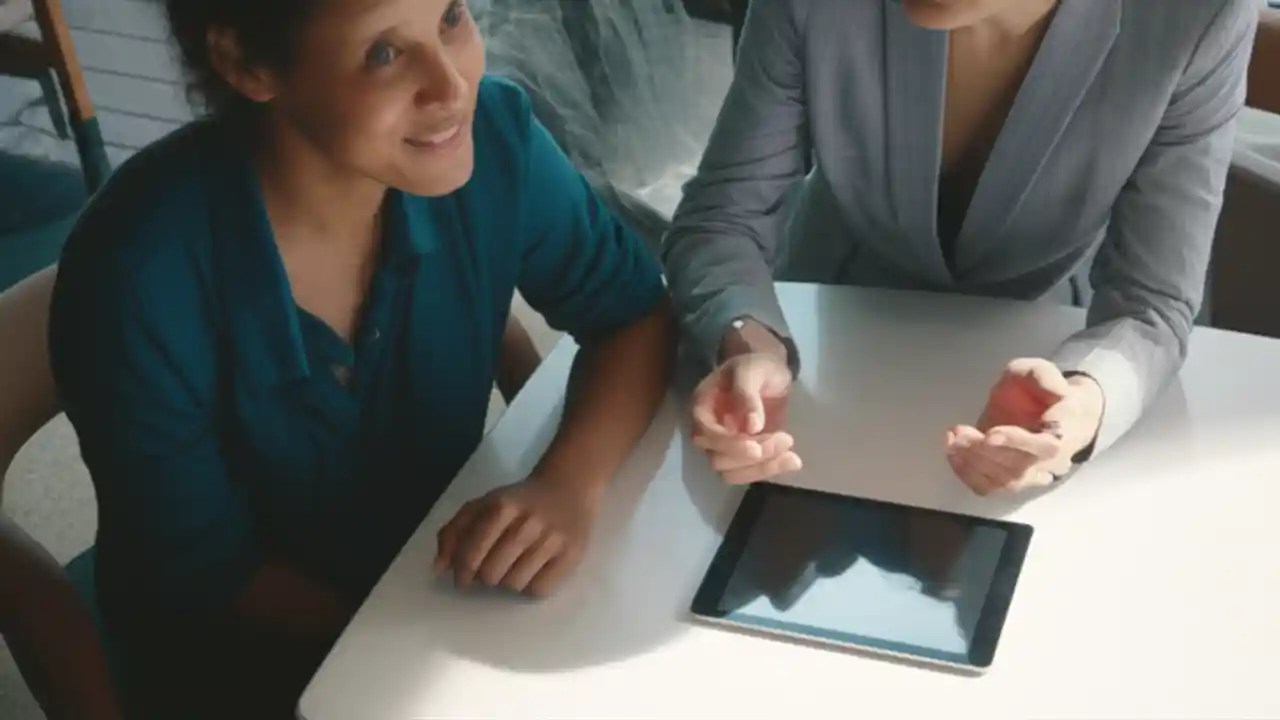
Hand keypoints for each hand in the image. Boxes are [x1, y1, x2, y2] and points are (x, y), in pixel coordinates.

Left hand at [434, 476, 600, 596]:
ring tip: (514, 566)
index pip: (471, 555)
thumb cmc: (518, 501)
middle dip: (485, 577)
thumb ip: (454, 532)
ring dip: (507, 582)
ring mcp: (552, 539)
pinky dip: (530, 587)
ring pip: (514, 584)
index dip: (462, 573)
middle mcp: (528, 522)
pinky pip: (539, 590)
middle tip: (492, 569)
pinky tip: (532, 571)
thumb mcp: (482, 505)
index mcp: (501, 507)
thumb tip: (439, 569)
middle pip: (491, 574)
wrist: (568, 487)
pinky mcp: (572, 555)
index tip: (462, 580)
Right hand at [691, 352, 801, 483]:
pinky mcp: (743, 455)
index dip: (728, 444)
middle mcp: (709, 431)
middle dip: (751, 456)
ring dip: (762, 468)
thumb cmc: (757, 366)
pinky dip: (771, 469)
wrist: (771, 373)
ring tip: (792, 455)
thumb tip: (751, 427)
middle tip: (785, 439)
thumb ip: (748, 393)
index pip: (704, 434)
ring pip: (732, 473)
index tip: (756, 447)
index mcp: (702, 407)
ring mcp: (725, 446)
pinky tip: (793, 460)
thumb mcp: (752, 370)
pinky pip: (750, 472)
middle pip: (717, 459)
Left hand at [946, 358, 1103, 494]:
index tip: (990, 434)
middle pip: (1020, 466)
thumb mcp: (1039, 370)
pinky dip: (967, 474)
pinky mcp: (1012, 480)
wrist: (1042, 411)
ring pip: (1005, 481)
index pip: (1045, 446)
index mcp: (1067, 430)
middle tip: (959, 433)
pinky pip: (991, 488)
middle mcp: (1054, 460)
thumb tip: (1056, 392)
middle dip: (984, 451)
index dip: (1017, 442)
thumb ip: (1044, 376)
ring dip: (973, 462)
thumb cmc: (1039, 389)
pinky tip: (953, 452)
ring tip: (953, 439)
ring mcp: (1033, 474)